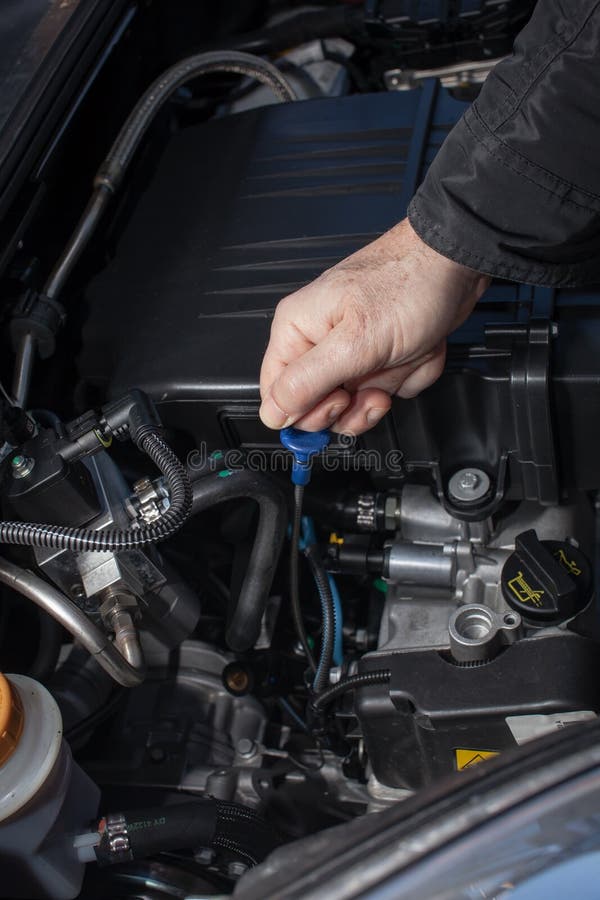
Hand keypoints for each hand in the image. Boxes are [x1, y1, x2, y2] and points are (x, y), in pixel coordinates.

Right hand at [259, 218, 489, 434]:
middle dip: (355, 403)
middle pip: (319, 405)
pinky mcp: (380, 355)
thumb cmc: (408, 285)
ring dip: (390, 385)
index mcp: (297, 330)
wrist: (455, 265)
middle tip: (373, 387)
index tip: (338, 403)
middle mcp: (319, 341)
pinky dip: (410, 375)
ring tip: (401, 358)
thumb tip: (272, 413)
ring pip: (359, 401)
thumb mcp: (355, 343)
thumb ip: (307, 382)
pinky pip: (389, 387)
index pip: (277, 395)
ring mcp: (352, 350)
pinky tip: (417, 350)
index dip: (305, 412)